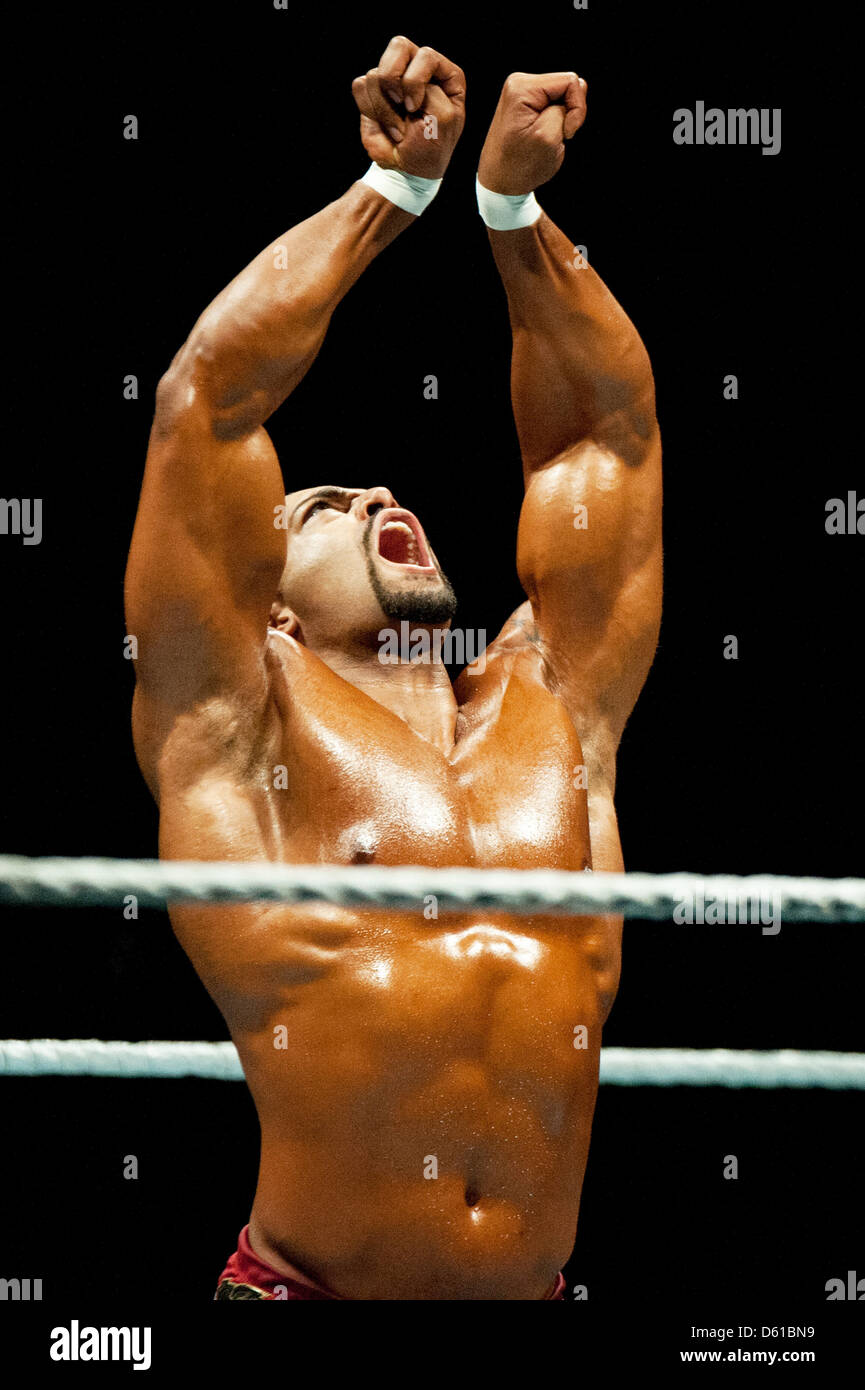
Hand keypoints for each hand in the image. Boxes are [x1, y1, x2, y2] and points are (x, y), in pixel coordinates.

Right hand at [352, 35, 465, 180]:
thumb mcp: (442, 119)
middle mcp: (418, 69)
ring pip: (376, 73)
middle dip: (394, 80)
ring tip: (398, 128)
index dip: (415, 81)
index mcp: (443, 73)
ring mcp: (394, 79)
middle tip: (401, 106)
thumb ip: (428, 90)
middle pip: (398, 46)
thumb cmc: (431, 147)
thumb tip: (395, 79)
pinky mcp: (373, 91)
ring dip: (384, 108)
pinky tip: (385, 125)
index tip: (414, 108)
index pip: (425, 55)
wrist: (407, 170)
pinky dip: (370, 109)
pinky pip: (360, 86)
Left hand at [478, 71, 586, 195]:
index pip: (570, 81)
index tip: (565, 132)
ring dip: (563, 117)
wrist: (499, 183)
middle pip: (566, 85)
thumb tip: (577, 87)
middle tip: (555, 136)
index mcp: (522, 87)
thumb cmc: (520, 167)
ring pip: (562, 95)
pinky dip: (556, 120)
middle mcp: (519, 83)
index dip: (577, 108)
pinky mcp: (525, 102)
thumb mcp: (550, 137)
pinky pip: (554, 104)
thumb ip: (569, 107)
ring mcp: (521, 92)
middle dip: (569, 112)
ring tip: (547, 137)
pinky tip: (543, 134)